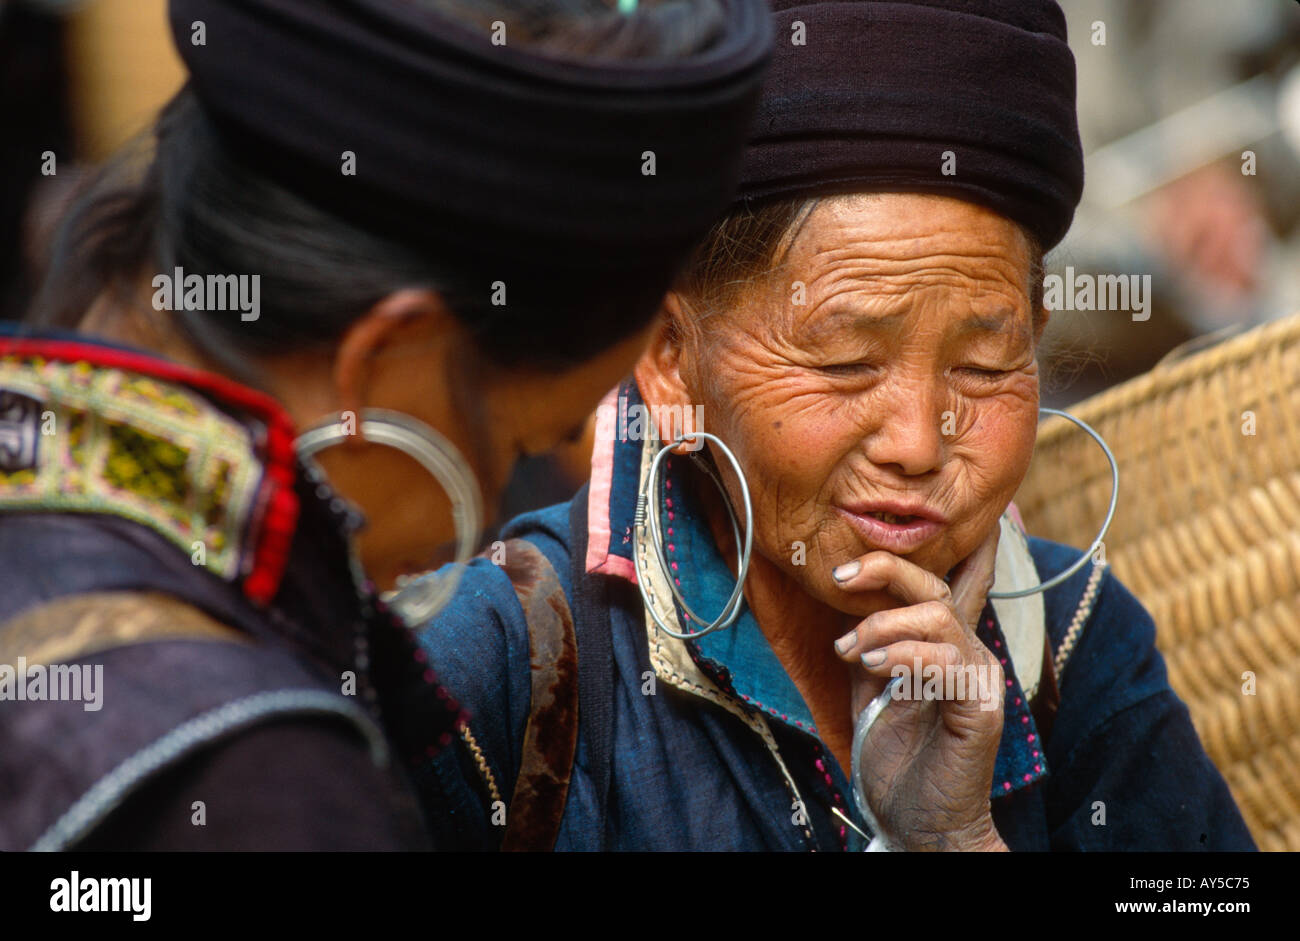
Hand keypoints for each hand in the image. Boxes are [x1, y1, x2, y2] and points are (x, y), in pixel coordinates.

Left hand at [831, 525, 1006, 850]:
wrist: (918, 822)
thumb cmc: (898, 759)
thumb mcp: (870, 693)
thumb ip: (868, 649)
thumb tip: (848, 612)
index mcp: (946, 646)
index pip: (964, 583)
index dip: (963, 546)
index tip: (931, 523)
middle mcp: (970, 653)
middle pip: (936, 588)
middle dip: (886, 571)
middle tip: (842, 579)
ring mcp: (980, 678)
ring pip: (938, 618)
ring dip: (883, 626)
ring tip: (852, 650)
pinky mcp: (981, 708)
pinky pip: (945, 662)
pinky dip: (905, 656)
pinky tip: (876, 666)